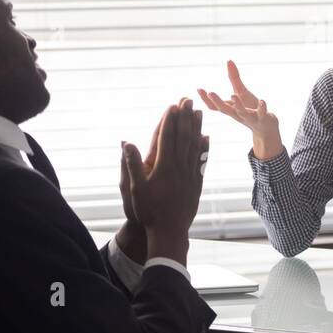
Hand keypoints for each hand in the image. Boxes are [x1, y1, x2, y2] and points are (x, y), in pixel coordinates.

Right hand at [122, 98, 207, 262]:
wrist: (169, 232)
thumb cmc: (148, 212)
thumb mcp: (134, 189)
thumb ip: (132, 165)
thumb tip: (126, 143)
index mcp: (163, 167)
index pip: (167, 137)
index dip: (170, 120)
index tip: (173, 105)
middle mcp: (179, 167)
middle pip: (183, 137)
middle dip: (185, 117)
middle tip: (189, 100)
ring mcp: (190, 174)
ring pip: (195, 146)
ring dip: (197, 127)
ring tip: (199, 112)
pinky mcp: (196, 183)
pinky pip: (201, 160)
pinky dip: (204, 147)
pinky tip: (206, 137)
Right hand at [197, 60, 283, 159]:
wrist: (266, 128)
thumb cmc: (250, 108)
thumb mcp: (241, 93)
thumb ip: (234, 78)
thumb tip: (228, 60)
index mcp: (230, 109)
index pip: (215, 106)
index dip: (206, 99)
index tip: (199, 89)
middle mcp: (237, 114)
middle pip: (225, 110)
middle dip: (217, 101)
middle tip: (210, 92)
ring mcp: (250, 117)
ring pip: (242, 112)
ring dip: (238, 105)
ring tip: (234, 95)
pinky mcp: (262, 118)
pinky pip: (262, 114)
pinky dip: (262, 108)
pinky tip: (262, 101)